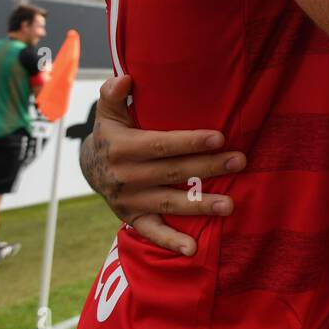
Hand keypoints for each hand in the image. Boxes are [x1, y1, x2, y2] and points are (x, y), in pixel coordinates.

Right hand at [78, 75, 245, 255]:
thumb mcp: (109, 113)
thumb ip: (114, 94)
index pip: (162, 145)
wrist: (88, 168)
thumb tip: (125, 79)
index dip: (191, 142)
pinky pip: (152, 232)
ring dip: (200, 205)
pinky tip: (194, 249)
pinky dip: (171, 242)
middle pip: (174, 172)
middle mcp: (126, 177)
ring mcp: (130, 201)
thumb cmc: (112, 134)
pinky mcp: (132, 219)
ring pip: (170, 203)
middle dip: (209, 167)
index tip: (220, 137)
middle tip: (240, 162)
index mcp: (123, 149)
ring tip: (230, 205)